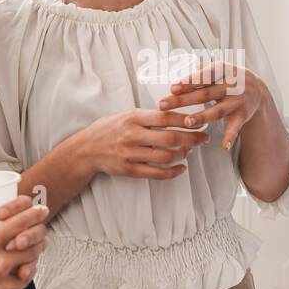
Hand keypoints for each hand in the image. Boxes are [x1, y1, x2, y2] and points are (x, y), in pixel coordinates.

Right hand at [0, 196, 47, 288]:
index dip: (33, 215)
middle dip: (36, 242)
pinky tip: (8, 288)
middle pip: (32, 248)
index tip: (40, 211)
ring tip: (23, 264)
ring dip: (28, 266)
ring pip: (29, 272)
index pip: (19, 224)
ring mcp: (3, 286)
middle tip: (34, 240)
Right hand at [81, 108, 210, 179]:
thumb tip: (175, 115)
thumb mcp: (126, 115)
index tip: (199, 121)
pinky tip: (181, 168)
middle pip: (170, 138)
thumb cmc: (109, 129)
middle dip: (192, 139)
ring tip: (189, 151)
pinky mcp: (129, 170)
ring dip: (183, 154)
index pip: (166, 117)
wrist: (86, 149)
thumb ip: (148, 116)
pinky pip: (157, 173)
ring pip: (166, 157)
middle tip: (203, 138)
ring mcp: (131, 154)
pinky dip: (173, 172)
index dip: (186, 120)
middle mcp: (132, 135)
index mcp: (133, 118)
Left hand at [164, 62, 271, 150]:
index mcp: (224, 70)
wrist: (258, 90)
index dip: (189, 81)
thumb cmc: (229, 79)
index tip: (173, 88)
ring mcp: (238, 101)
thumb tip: (176, 70)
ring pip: (217, 111)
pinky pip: (236, 127)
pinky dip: (230, 136)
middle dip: (184, 100)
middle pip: (205, 94)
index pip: (204, 75)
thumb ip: (200, 71)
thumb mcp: (219, 70)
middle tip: (164, 105)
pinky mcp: (243, 115)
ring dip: (202, 117)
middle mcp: (231, 85)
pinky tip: (223, 146)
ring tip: (188, 123)